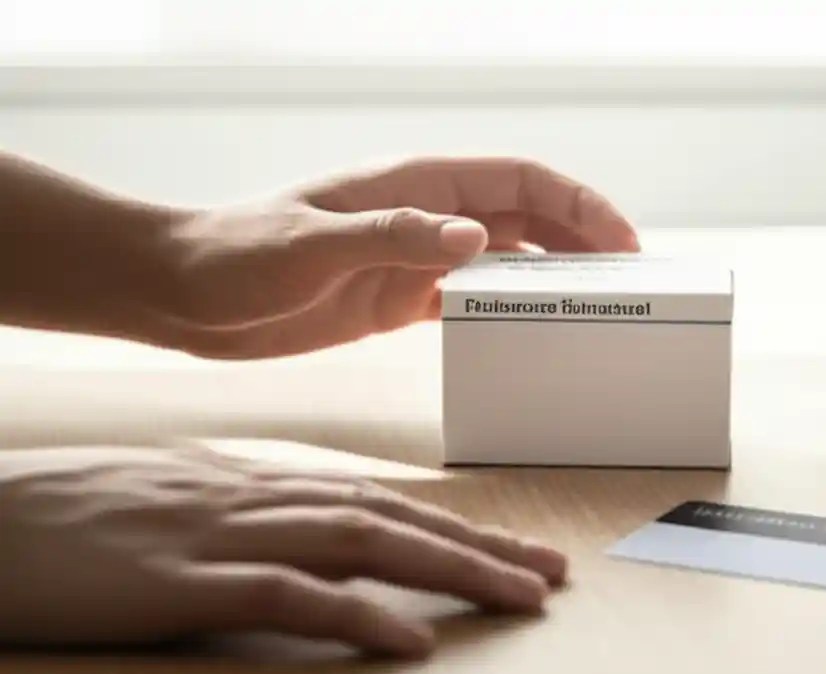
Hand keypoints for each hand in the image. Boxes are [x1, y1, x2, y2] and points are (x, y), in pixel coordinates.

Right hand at [0, 446, 566, 657]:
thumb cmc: (68, 513)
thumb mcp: (173, 498)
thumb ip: (244, 511)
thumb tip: (306, 531)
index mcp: (253, 480)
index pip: (377, 498)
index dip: (453, 524)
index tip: (514, 547)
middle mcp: (253, 496)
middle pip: (392, 516)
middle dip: (480, 546)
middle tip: (552, 572)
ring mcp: (219, 535)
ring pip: (362, 544)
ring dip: (450, 571)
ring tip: (520, 599)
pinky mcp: (180, 583)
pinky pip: (286, 595)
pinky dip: (356, 615)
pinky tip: (410, 639)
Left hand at [151, 157, 637, 357]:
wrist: (183, 294)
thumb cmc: (235, 255)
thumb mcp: (313, 245)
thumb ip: (396, 236)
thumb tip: (483, 237)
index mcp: (414, 185)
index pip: (519, 181)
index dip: (578, 203)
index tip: (623, 240)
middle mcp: (427, 216)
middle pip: (529, 218)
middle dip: (585, 240)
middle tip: (635, 281)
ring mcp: (417, 259)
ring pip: (511, 259)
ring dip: (557, 276)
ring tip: (603, 307)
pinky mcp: (400, 301)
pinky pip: (476, 301)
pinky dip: (514, 312)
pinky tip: (538, 334)